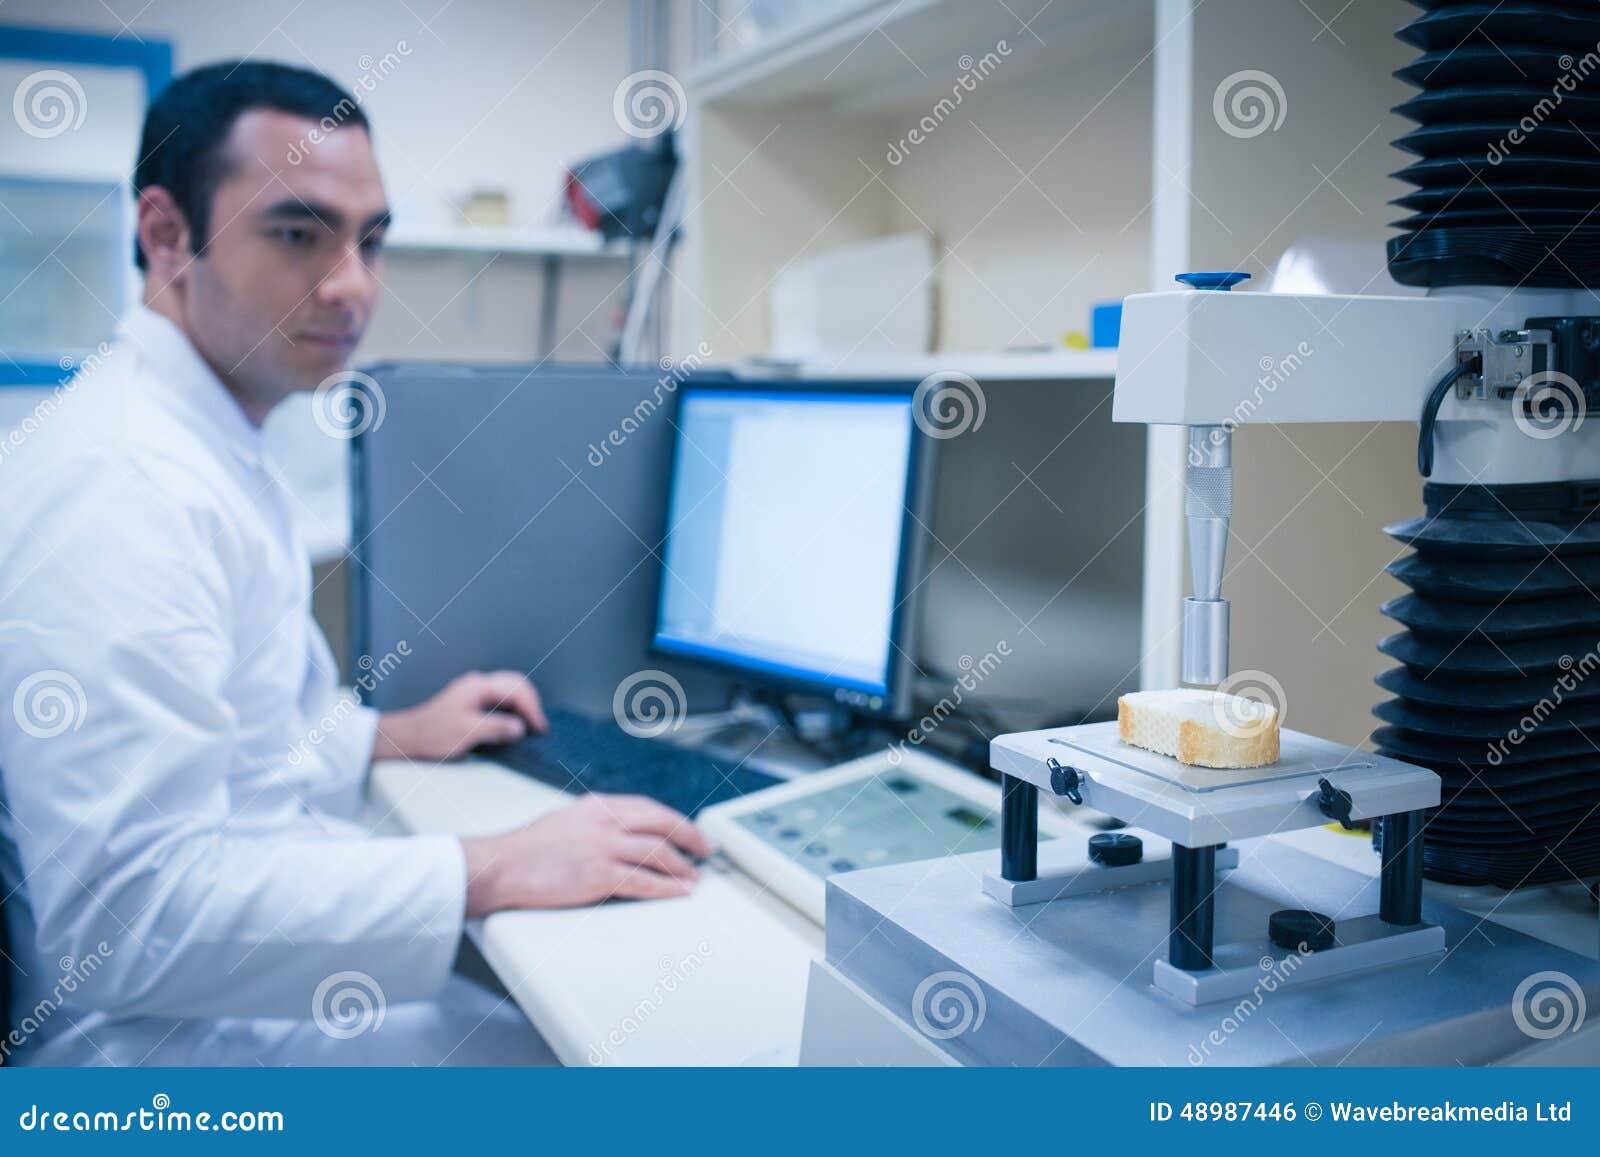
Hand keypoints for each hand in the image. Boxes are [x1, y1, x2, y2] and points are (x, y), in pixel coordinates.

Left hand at [373, 670, 547, 762]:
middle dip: (532, 703)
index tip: (539, 728)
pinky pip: (501, 698)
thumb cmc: (433, 734)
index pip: (516, 690)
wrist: (408, 737)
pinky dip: (513, 708)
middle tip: (539, 726)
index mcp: (478, 686)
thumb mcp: (467, 733)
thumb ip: (496, 728)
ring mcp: (475, 690)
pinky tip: (515, 723)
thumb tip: (520, 728)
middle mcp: (478, 683)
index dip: (532, 709)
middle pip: (516, 684)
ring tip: (531, 725)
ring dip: (524, 705)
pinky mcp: (473, 700)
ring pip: (510, 690)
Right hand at [460, 794, 712, 914]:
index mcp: (598, 805)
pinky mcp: (599, 874)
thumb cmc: (528, 849)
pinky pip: (644, 880)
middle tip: (705, 849)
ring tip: (695, 876)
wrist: (502, 865)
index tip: (688, 831)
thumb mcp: (568, 820)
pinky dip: (668, 887)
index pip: (649, 807)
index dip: (675, 820)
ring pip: (659, 851)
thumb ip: (598, 822)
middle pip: (663, 823)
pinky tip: (679, 891)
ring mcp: (603, 846)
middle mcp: (605, 820)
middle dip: (690, 837)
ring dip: (682, 865)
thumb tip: (625, 834)